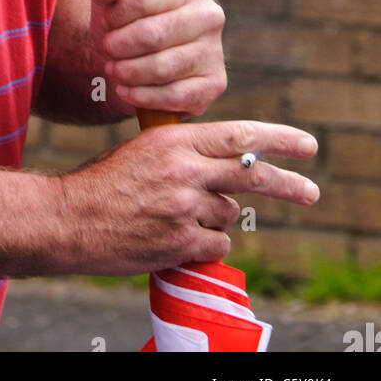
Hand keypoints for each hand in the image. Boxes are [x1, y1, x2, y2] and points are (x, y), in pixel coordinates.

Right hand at [59, 120, 318, 275]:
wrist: (68, 219)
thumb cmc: (105, 181)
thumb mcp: (144, 150)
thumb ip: (186, 152)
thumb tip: (229, 161)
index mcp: (174, 141)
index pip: (239, 135)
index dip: (278, 140)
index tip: (306, 145)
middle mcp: (184, 171)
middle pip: (250, 174)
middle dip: (288, 185)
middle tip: (311, 192)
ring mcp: (184, 208)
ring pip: (227, 214)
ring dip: (214, 217)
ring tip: (176, 217)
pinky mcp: (179, 242)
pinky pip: (216, 245)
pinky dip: (204, 245)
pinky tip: (174, 238)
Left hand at [91, 0, 225, 117]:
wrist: (141, 50)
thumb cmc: (127, 13)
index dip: (114, 15)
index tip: (105, 23)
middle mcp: (209, 15)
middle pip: (153, 34)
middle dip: (120, 46)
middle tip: (107, 49)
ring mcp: (215, 50)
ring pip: (162, 68)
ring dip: (128, 72)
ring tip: (113, 69)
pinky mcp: (214, 84)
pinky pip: (175, 96)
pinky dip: (142, 97)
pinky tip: (124, 90)